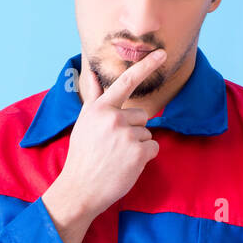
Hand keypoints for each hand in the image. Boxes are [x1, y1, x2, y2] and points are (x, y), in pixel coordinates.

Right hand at [46, 48, 165, 228]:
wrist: (80, 189)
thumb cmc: (82, 155)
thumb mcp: (83, 122)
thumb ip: (93, 97)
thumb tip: (90, 72)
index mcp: (100, 109)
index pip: (126, 82)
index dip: (146, 66)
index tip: (161, 53)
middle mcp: (114, 118)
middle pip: (141, 115)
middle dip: (133, 129)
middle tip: (114, 146)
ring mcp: (127, 136)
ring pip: (147, 132)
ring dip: (137, 145)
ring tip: (118, 157)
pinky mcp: (138, 153)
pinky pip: (153, 147)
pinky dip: (144, 157)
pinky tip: (127, 165)